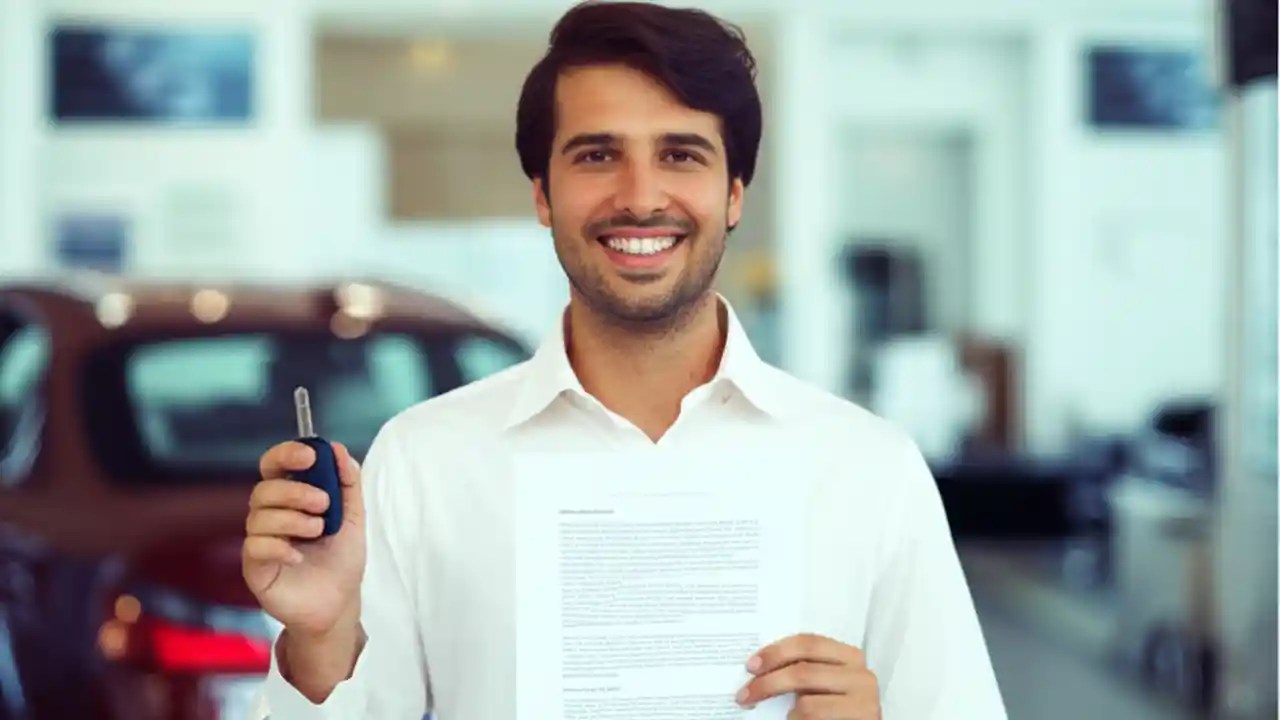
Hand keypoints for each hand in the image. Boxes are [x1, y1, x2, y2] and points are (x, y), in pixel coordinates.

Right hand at [242, 440, 365, 638]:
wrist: (340, 604)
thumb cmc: (342, 560)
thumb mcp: (354, 517)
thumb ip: (348, 483)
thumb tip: (337, 449)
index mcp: (291, 499)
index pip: (274, 467)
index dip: (286, 455)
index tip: (309, 456)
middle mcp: (270, 516)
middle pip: (264, 489)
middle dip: (295, 491)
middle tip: (323, 504)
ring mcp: (260, 542)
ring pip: (259, 517)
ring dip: (292, 519)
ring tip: (319, 531)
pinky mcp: (255, 568)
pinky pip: (255, 547)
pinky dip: (279, 547)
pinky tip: (299, 557)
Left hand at [737, 633, 880, 719]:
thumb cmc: (837, 708)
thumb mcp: (823, 683)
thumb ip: (803, 670)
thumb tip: (759, 666)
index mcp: (849, 657)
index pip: (808, 643)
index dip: (776, 652)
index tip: (751, 665)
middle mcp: (861, 675)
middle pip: (803, 670)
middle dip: (768, 682)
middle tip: (745, 694)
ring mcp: (865, 701)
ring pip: (806, 702)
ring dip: (780, 710)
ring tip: (764, 711)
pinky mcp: (863, 719)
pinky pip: (814, 718)